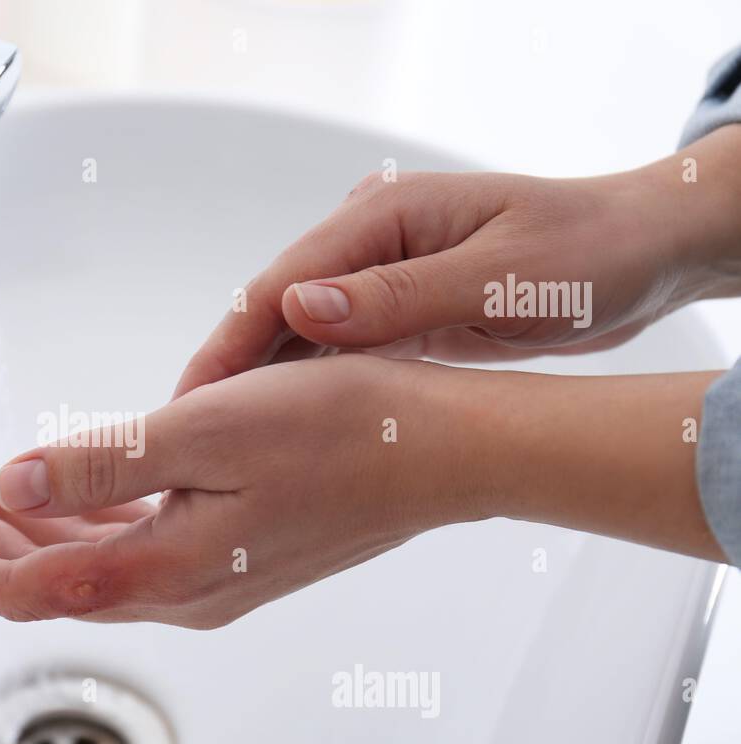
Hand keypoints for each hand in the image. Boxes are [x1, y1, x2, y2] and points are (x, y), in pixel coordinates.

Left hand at [0, 356, 724, 627]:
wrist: (445, 450)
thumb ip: (101, 464)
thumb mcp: (206, 432)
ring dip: (18, 525)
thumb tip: (13, 485)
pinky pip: (125, 546)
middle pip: (45, 576)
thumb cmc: (348, 431)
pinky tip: (55, 490)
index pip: (30, 588)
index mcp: (167, 570)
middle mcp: (180, 589)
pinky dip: (75, 520)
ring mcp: (206, 573)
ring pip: (80, 561)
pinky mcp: (228, 548)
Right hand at [173, 126, 740, 396]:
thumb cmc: (585, 255)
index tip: (188, 402)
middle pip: (276, 312)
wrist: (643, 252)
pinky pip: (335, 353)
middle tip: (183, 437)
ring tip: (218, 446)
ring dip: (261, 388)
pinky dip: (305, 389)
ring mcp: (380, 275)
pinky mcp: (397, 310)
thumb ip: (397, 295)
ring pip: (299, 337)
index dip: (229, 346)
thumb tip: (299, 308)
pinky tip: (278, 431)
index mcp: (382, 214)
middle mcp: (370, 240)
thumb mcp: (498, 280)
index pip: (280, 284)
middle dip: (230, 374)